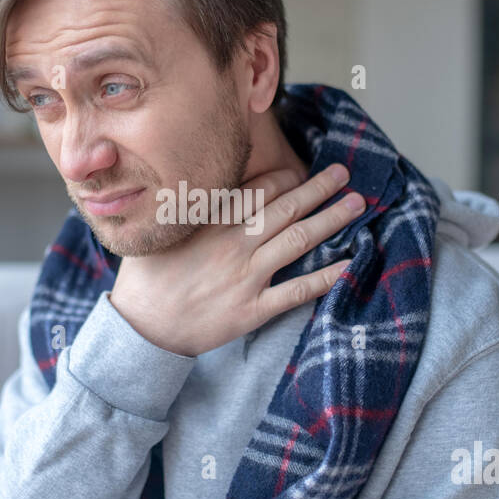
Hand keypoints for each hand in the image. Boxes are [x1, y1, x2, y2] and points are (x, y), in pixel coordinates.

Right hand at [108, 163, 362, 356]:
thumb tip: (193, 184)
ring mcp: (247, 277)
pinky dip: (325, 277)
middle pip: (286, 208)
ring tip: (356, 204)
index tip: (300, 171)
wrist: (142, 328)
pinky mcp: (253, 309)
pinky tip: (348, 264)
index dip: (284, 178)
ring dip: (330, 220)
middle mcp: (235, 245)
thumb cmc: (146, 279)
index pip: (259, 190)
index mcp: (212, 223)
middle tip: (343, 173)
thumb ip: (184, 209)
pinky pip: (297, 290)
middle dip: (318, 188)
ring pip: (298, 240)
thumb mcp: (158, 231)